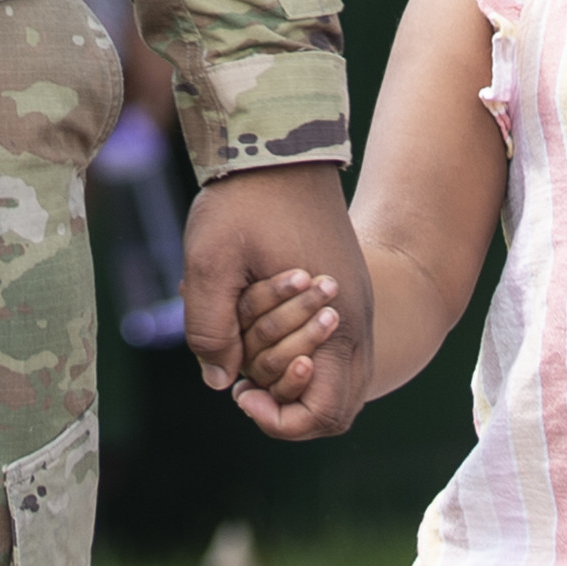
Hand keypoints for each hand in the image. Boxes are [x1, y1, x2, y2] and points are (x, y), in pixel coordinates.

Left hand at [181, 161, 369, 439]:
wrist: (280, 144)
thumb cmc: (246, 199)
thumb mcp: (210, 260)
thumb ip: (210, 327)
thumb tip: (221, 383)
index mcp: (336, 323)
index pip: (326, 414)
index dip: (282, 421)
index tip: (240, 394)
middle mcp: (356, 322)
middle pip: (335, 406)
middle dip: (285, 403)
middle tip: (239, 378)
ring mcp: (355, 307)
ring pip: (333, 377)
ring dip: (288, 374)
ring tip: (243, 346)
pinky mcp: (345, 291)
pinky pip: (328, 347)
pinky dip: (294, 349)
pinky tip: (254, 322)